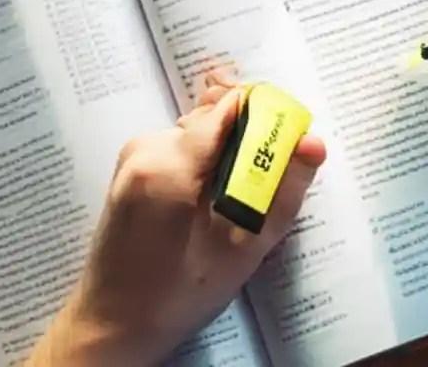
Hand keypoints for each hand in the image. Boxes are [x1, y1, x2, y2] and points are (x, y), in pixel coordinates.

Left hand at [28, 73, 325, 365]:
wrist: (113, 322)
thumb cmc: (178, 294)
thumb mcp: (244, 248)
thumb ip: (284, 190)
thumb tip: (314, 143)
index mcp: (171, 164)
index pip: (231, 105)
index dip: (269, 115)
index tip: (290, 143)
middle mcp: (146, 148)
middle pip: (216, 116)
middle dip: (250, 140)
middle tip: (267, 184)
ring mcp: (134, 156)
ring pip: (201, 132)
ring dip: (227, 156)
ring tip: (236, 204)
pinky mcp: (131, 168)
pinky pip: (182, 147)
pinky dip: (205, 165)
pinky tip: (210, 205)